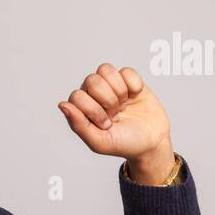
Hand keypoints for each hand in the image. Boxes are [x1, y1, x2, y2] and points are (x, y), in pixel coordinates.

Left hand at [58, 63, 175, 183]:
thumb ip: (78, 125)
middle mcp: (93, 94)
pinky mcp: (129, 80)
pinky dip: (133, 85)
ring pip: (105, 70)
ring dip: (119, 90)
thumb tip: (62, 105)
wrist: (151, 142)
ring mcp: (111, 86)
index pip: (77, 96)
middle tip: (115, 114)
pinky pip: (126, 71)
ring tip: (124, 104)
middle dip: (107, 100)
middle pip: (91, 80)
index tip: (105, 124)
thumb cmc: (123, 144)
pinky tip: (135, 96)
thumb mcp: (99, 142)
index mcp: (82, 108)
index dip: (93, 110)